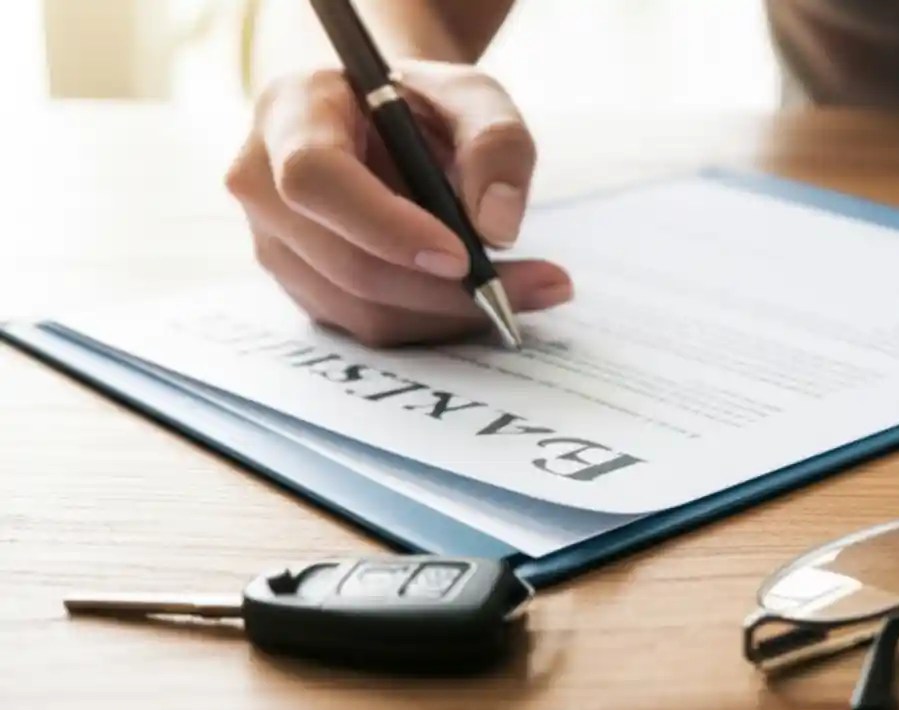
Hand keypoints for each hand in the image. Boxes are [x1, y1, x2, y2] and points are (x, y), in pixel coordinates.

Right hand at [225, 62, 572, 346]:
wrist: (387, 124)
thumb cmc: (422, 105)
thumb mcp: (473, 96)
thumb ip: (496, 142)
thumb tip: (497, 228)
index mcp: (290, 111)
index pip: (315, 180)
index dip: (384, 226)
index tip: (461, 255)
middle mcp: (262, 181)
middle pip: (344, 262)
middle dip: (444, 289)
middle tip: (538, 284)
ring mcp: (274, 243)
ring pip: (360, 308)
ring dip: (449, 314)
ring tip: (527, 290)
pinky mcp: (304, 287)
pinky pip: (368, 327)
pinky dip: (435, 322)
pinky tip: (481, 299)